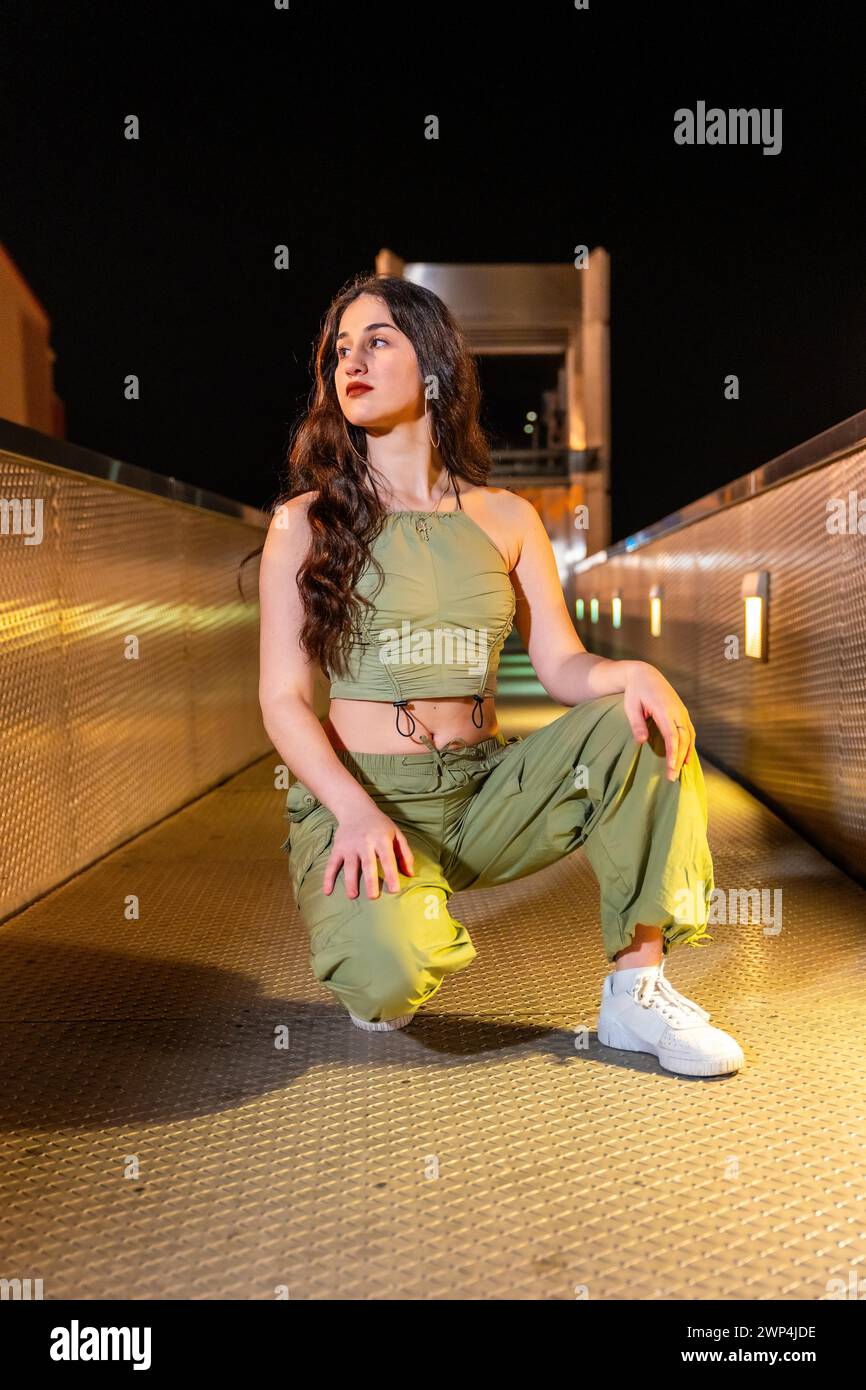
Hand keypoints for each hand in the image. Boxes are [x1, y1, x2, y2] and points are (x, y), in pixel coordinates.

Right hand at [323, 804, 414, 898]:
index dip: (391, 874)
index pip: (388, 859)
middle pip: (368, 864)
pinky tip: (327, 892)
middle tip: (373, 897)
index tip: (394, 890)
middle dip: (370, 881)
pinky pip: (332, 864)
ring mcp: (349, 846)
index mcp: (381, 839)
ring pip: (349, 865)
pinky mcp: (337, 848)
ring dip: (350, 881)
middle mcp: (365, 842)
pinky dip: (328, 878)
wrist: (355, 808)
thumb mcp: (396, 834)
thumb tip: (410, 874)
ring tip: (353, 896)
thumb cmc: (379, 825)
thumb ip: (405, 853)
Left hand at [622, 662, 695, 780]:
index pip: (672, 736)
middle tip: (672, 777)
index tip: (670, 768)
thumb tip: (641, 742)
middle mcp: (677, 711)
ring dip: (686, 754)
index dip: (673, 754)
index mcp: (664, 710)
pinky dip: (690, 745)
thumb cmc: (634, 692)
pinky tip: (686, 757)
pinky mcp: (682, 712)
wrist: (645, 674)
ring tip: (680, 771)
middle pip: (684, 739)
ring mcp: (682, 711)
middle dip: (679, 759)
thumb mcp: (630, 706)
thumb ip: (637, 724)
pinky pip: (689, 731)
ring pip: (690, 736)